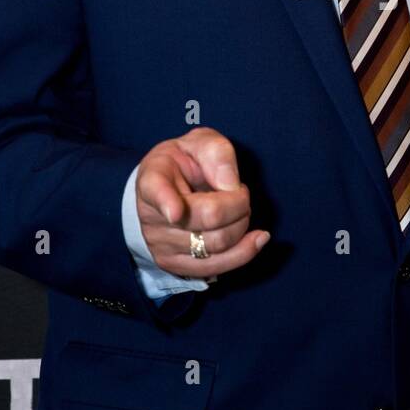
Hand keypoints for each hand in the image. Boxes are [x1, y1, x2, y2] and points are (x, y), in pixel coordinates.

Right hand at [135, 127, 269, 281]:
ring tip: (239, 208)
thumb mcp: (201, 142)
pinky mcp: (175, 265)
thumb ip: (217, 153)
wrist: (167, 188)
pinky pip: (217, 267)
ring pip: (217, 244)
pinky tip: (258, 238)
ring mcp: (160, 244)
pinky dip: (244, 252)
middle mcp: (151, 216)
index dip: (167, 202)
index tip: (177, 212)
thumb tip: (230, 186)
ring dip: (242, 224)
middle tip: (240, 192)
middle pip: (208, 217)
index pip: (157, 191)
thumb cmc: (187, 162)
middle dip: (239, 204)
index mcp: (153, 178)